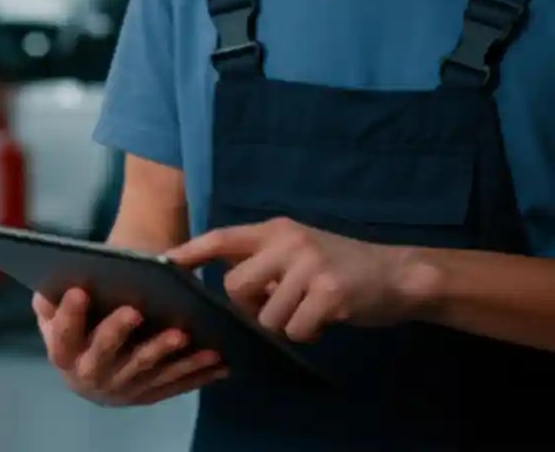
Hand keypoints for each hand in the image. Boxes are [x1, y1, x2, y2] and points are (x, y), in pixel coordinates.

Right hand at [34, 289, 227, 406]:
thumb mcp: (58, 312)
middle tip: (134, 310)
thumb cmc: (79, 327)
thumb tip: (63, 277)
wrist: (91, 370)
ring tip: (183, 335)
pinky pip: (175, 384)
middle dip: (117, 332)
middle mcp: (90, 376)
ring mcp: (123, 389)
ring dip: (165, 354)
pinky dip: (197, 372)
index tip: (79, 291)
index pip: (63, 334)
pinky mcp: (150, 395)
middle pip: (103, 354)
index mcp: (65, 353)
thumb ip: (55, 297)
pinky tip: (217, 358)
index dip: (69, 315)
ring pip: (146, 371)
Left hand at [168, 217, 425, 342]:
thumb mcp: (298, 250)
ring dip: (284, 323)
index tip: (164, 263)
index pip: (222, 237)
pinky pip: (294, 329)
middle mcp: (288, 242)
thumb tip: (225, 290)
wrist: (399, 274)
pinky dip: (306, 333)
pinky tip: (324, 321)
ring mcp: (309, 266)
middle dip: (250, 307)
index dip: (191, 251)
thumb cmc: (340, 266)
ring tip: (308, 311)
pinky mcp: (329, 293)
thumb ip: (264, 261)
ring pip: (266, 315)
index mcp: (275, 230)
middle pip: (235, 287)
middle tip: (276, 306)